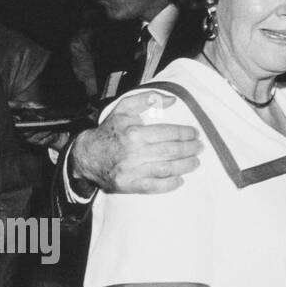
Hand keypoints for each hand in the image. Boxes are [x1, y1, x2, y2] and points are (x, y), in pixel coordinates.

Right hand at [71, 92, 202, 194]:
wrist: (86, 155)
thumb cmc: (110, 130)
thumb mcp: (124, 108)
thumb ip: (147, 99)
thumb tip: (172, 100)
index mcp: (134, 133)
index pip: (168, 133)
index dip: (186, 133)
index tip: (195, 134)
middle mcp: (134, 153)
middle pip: (171, 151)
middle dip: (190, 149)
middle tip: (199, 148)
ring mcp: (131, 171)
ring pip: (166, 169)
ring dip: (185, 166)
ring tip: (195, 162)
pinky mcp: (128, 185)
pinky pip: (153, 187)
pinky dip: (169, 185)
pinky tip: (180, 180)